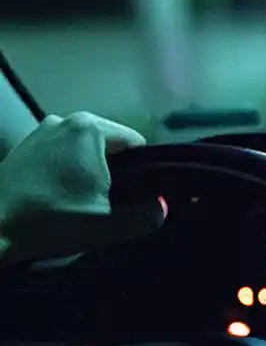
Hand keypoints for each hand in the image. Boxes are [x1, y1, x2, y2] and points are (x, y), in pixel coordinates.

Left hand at [0, 113, 165, 266]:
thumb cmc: (50, 219)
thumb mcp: (108, 225)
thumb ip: (147, 216)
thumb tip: (162, 208)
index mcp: (90, 128)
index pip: (137, 144)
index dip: (144, 173)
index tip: (135, 199)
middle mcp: (65, 120)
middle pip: (110, 147)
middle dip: (114, 174)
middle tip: (108, 205)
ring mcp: (40, 131)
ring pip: (84, 153)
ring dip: (89, 175)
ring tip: (82, 205)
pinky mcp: (22, 147)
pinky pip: (60, 157)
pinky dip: (66, 175)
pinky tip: (58, 199)